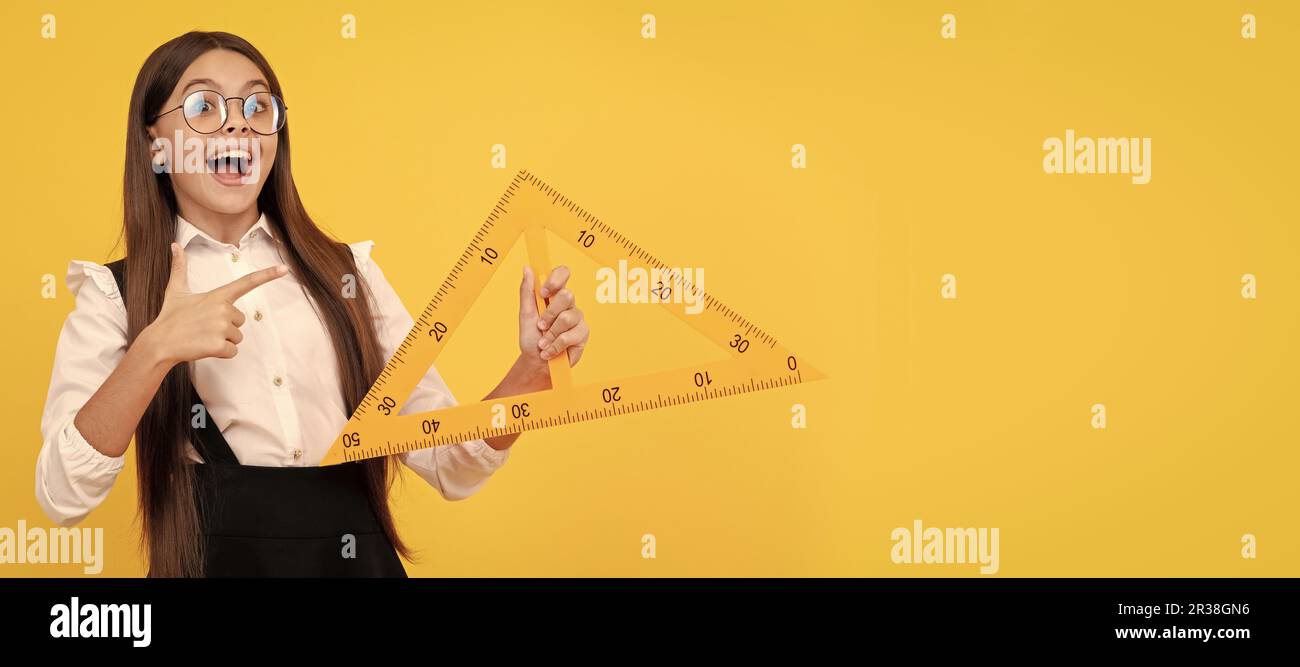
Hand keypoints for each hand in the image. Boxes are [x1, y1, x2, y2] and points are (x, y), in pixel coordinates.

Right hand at [141, 242, 288, 365]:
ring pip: (237, 338)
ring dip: (223, 340)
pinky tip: (205, 348)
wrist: (159, 343)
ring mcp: (221, 328)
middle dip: (226, 327)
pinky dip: (221, 353)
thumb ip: (179, 268)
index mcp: (217, 296)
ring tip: (202, 337)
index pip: (246, 282)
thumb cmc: (170, 317)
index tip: (284, 268)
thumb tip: (174, 245)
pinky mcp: (219, 345)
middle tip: (204, 327)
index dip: (267, 275)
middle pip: (241, 321)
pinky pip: (233, 352)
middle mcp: (223, 309)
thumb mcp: (176, 291)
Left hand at [518, 265, 588, 372]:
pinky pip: (569, 336)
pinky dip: (555, 345)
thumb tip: (527, 268)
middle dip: (549, 314)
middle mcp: (569, 304)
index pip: (563, 274)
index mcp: (554, 294)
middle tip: (540, 326)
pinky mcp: (583, 333)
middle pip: (567, 295)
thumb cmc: (532, 338)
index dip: (555, 279)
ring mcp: (578, 318)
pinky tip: (550, 351)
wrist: (537, 363)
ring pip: (567, 318)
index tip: (542, 293)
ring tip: (543, 343)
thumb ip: (527, 291)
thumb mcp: (525, 314)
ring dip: (550, 334)